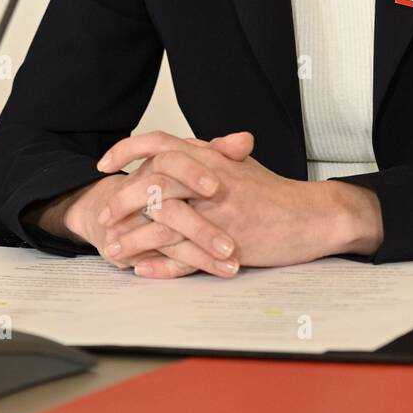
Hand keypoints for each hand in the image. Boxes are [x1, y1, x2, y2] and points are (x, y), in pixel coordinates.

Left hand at [97, 135, 353, 274]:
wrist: (308, 217)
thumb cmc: (273, 194)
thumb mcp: (239, 165)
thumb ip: (207, 157)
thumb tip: (178, 152)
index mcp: (210, 156)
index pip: (159, 142)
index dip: (127, 149)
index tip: (104, 162)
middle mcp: (209, 178)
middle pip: (152, 180)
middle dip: (122, 200)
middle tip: (104, 215)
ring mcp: (216, 210)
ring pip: (162, 221)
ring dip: (133, 237)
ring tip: (114, 249)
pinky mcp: (225, 240)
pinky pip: (182, 255)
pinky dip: (159, 265)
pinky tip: (142, 270)